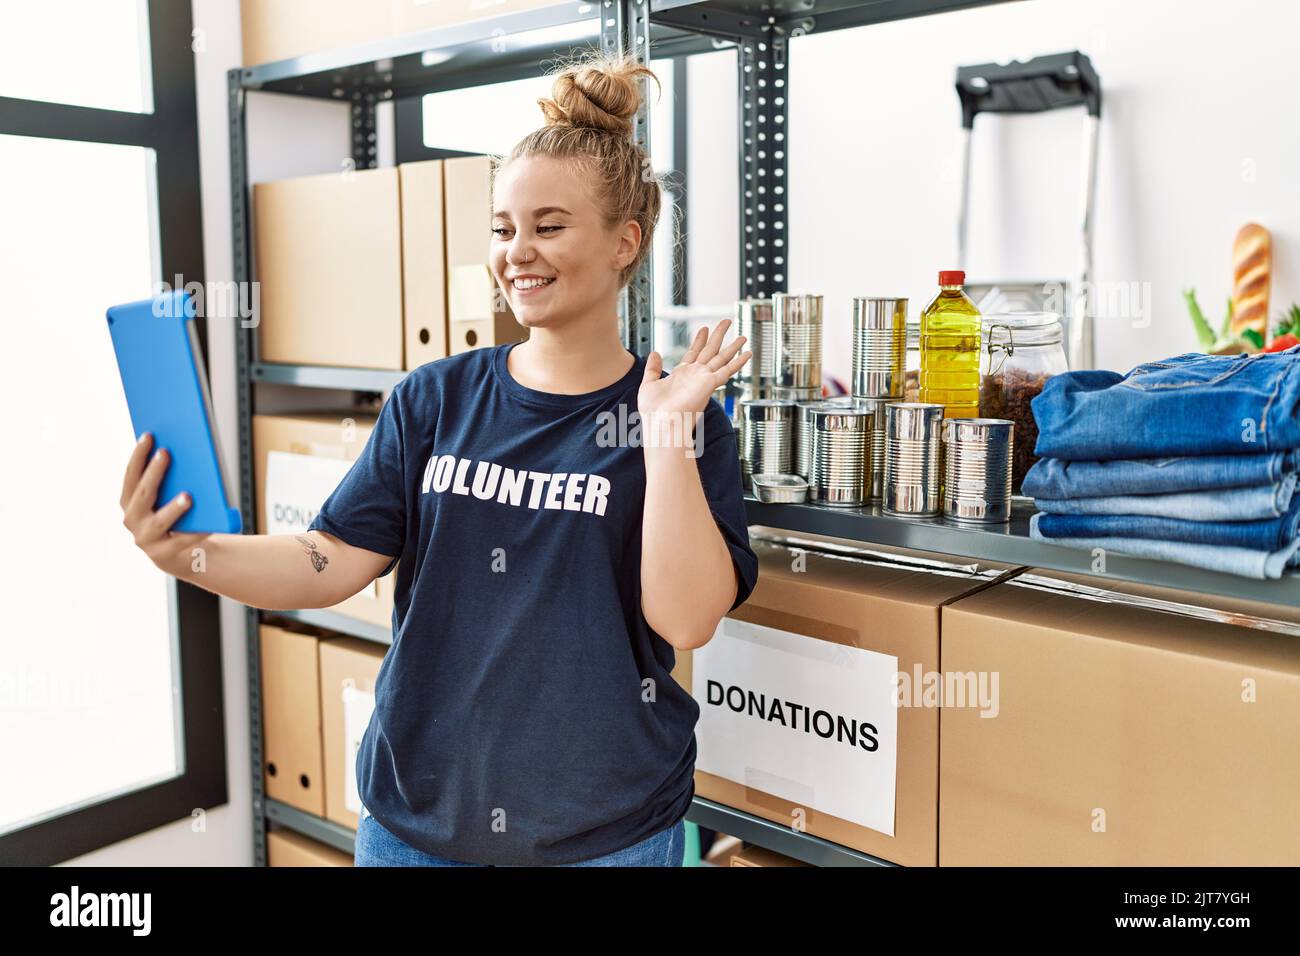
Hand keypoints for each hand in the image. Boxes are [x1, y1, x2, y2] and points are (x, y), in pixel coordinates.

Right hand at [121, 432, 210, 572]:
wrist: (186, 555)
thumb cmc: (179, 517)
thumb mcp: (169, 497)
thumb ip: (171, 480)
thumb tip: (182, 450)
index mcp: (129, 501)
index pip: (131, 475)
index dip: (138, 455)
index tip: (148, 435)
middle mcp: (132, 520)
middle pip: (142, 494)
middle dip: (153, 472)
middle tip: (166, 453)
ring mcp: (145, 539)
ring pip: (160, 520)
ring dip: (173, 508)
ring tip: (188, 496)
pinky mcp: (163, 555)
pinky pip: (181, 542)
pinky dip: (195, 532)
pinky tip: (208, 524)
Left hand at [638, 319, 751, 423]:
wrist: (661, 425)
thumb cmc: (654, 412)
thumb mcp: (649, 383)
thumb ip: (653, 368)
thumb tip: (654, 353)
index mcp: (682, 374)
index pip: (694, 352)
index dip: (699, 340)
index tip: (704, 328)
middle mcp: (695, 376)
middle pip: (710, 350)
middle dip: (719, 335)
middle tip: (727, 321)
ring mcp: (703, 379)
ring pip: (721, 358)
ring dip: (733, 347)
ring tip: (743, 336)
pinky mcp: (709, 384)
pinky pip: (727, 370)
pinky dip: (738, 362)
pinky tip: (747, 354)